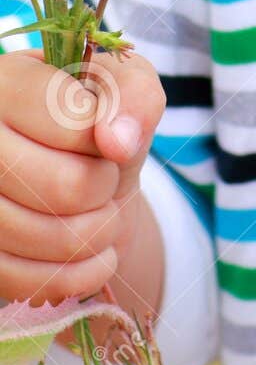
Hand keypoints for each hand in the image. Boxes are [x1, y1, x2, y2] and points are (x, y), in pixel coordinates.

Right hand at [0, 47, 165, 361]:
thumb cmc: (99, 120)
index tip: (106, 136)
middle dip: (104, 188)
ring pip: (50, 237)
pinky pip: (33, 281)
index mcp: (6, 83)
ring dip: (99, 232)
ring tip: (104, 214)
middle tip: (106, 180)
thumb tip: (118, 140)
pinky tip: (94, 252)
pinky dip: (81, 273)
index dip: (105, 136)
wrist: (80, 177)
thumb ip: (134, 95)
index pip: (68, 119)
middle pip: (63, 186)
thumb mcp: (126, 86)